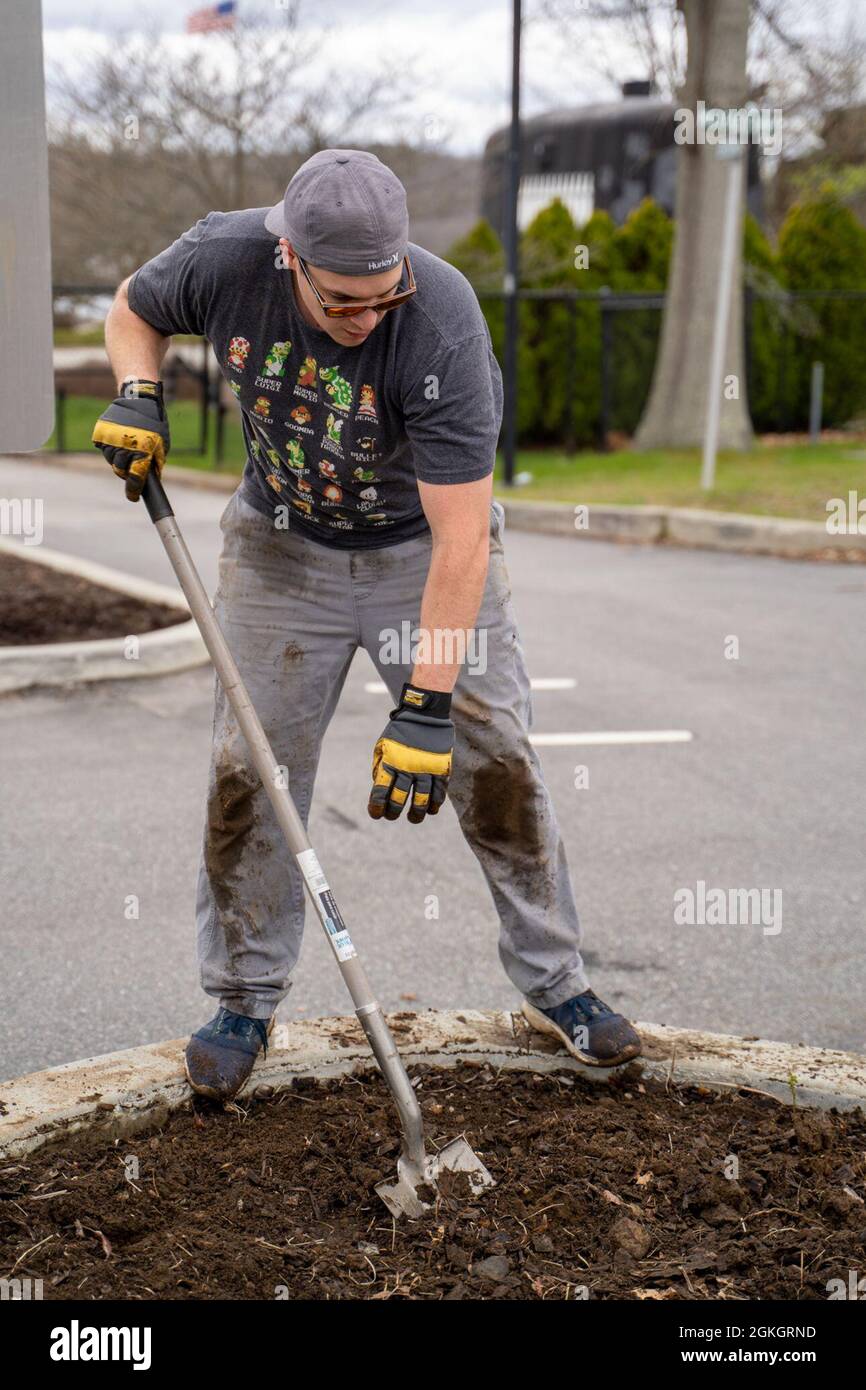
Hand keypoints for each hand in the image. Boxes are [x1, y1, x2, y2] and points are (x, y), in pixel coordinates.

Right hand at [92, 379, 169, 501]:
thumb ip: (156, 463)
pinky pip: (103, 447)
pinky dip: (110, 446)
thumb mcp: (162, 444)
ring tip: (126, 446)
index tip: (133, 497)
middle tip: (132, 464)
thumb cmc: (154, 423)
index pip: (136, 478)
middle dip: (126, 471)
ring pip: (111, 460)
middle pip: (120, 471)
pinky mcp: (101, 432)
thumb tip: (152, 481)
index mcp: (142, 450)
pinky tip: (118, 439)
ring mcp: (111, 439)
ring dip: (118, 458)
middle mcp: (125, 446)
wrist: (138, 398)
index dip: (134, 491)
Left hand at [368, 683, 453, 823]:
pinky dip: (436, 803)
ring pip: (422, 800)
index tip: (376, 813)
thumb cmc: (400, 731)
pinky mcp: (441, 768)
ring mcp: (426, 769)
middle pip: (399, 799)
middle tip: (392, 816)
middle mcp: (407, 768)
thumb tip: (379, 787)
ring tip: (414, 818)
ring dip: (417, 813)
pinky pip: (440, 792)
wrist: (424, 714)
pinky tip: (431, 809)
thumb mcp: (383, 745)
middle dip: (393, 812)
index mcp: (390, 762)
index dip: (377, 807)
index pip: (381, 791)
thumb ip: (380, 766)